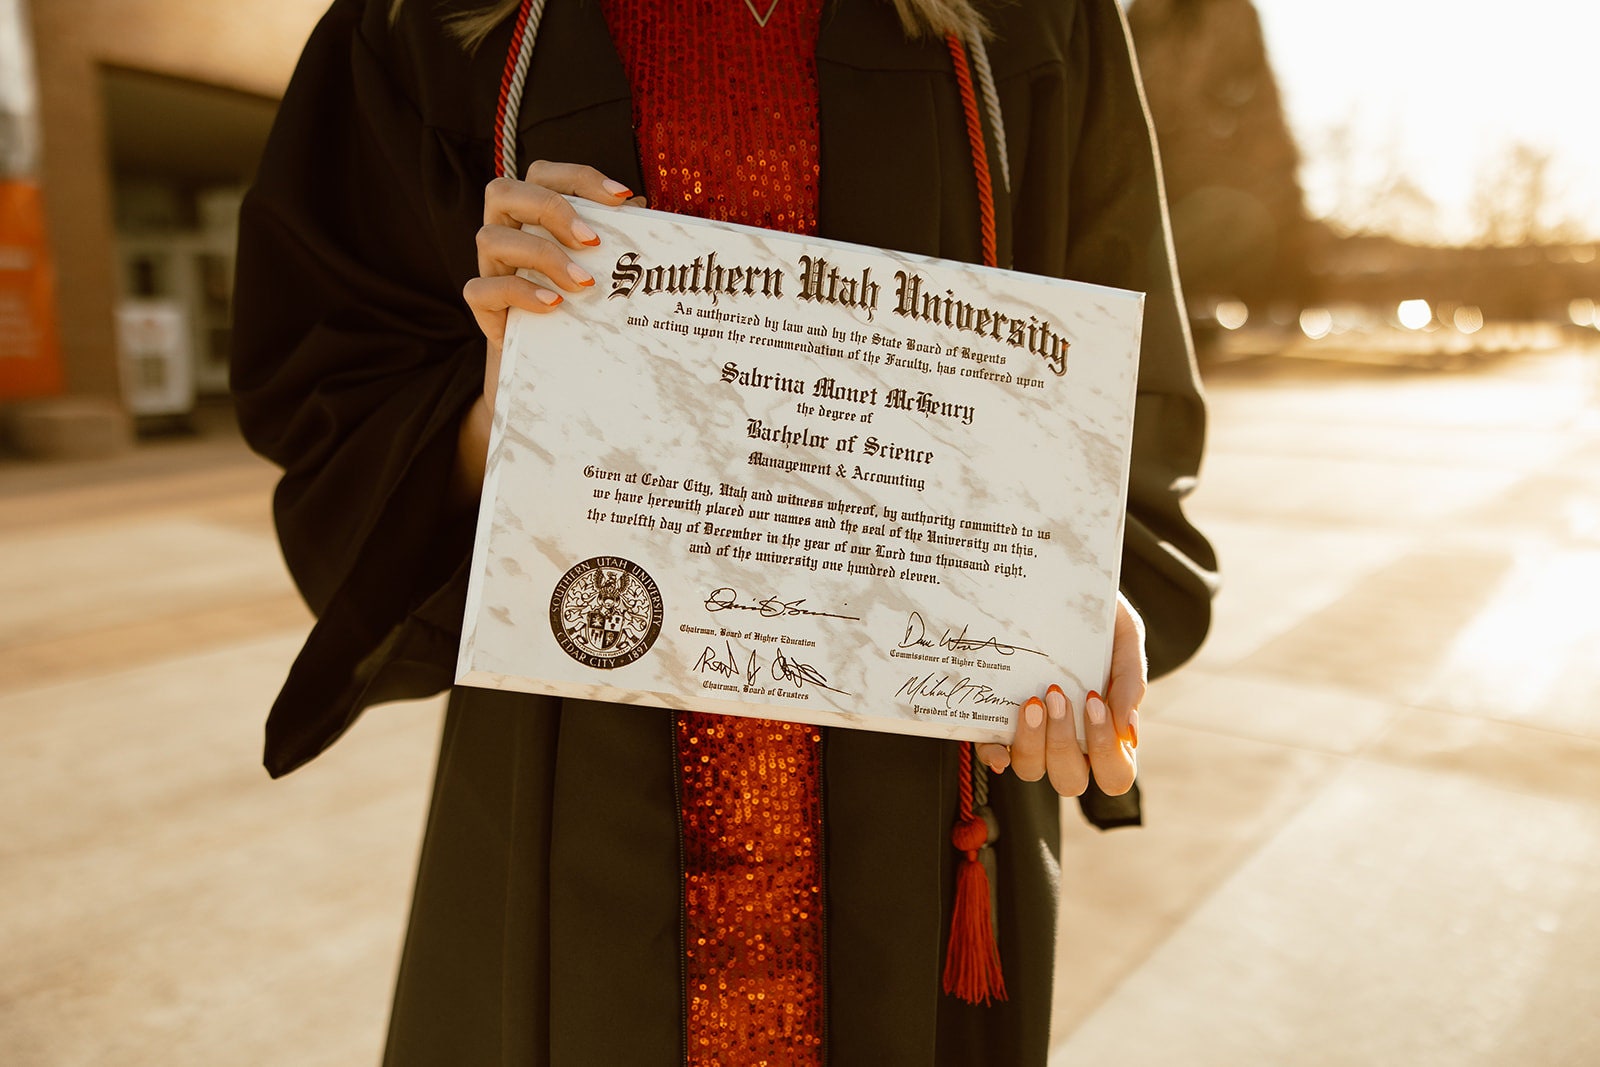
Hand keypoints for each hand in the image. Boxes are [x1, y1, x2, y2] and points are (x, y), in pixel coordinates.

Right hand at [453, 161, 641, 499]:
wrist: (552, 365)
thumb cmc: (582, 305)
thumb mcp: (606, 271)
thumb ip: (620, 241)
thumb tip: (650, 213)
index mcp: (532, 213)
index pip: (543, 174)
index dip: (579, 177)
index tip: (623, 198)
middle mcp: (504, 232)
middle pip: (503, 191)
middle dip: (551, 208)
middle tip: (593, 240)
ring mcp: (489, 267)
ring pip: (489, 237)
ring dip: (542, 255)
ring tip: (582, 284)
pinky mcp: (482, 306)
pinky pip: (481, 290)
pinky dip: (518, 292)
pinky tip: (554, 306)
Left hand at [974, 593, 1144, 796]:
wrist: (1058, 584)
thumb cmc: (1099, 619)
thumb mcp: (1125, 637)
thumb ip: (1131, 680)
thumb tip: (1128, 733)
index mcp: (1106, 730)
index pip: (1116, 774)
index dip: (1107, 755)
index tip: (1094, 704)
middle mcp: (1070, 741)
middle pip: (1070, 779)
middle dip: (1063, 744)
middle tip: (1056, 694)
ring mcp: (1033, 735)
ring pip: (1032, 769)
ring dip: (1032, 743)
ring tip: (1033, 700)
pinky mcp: (999, 722)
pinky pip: (994, 753)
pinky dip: (995, 754)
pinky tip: (999, 745)